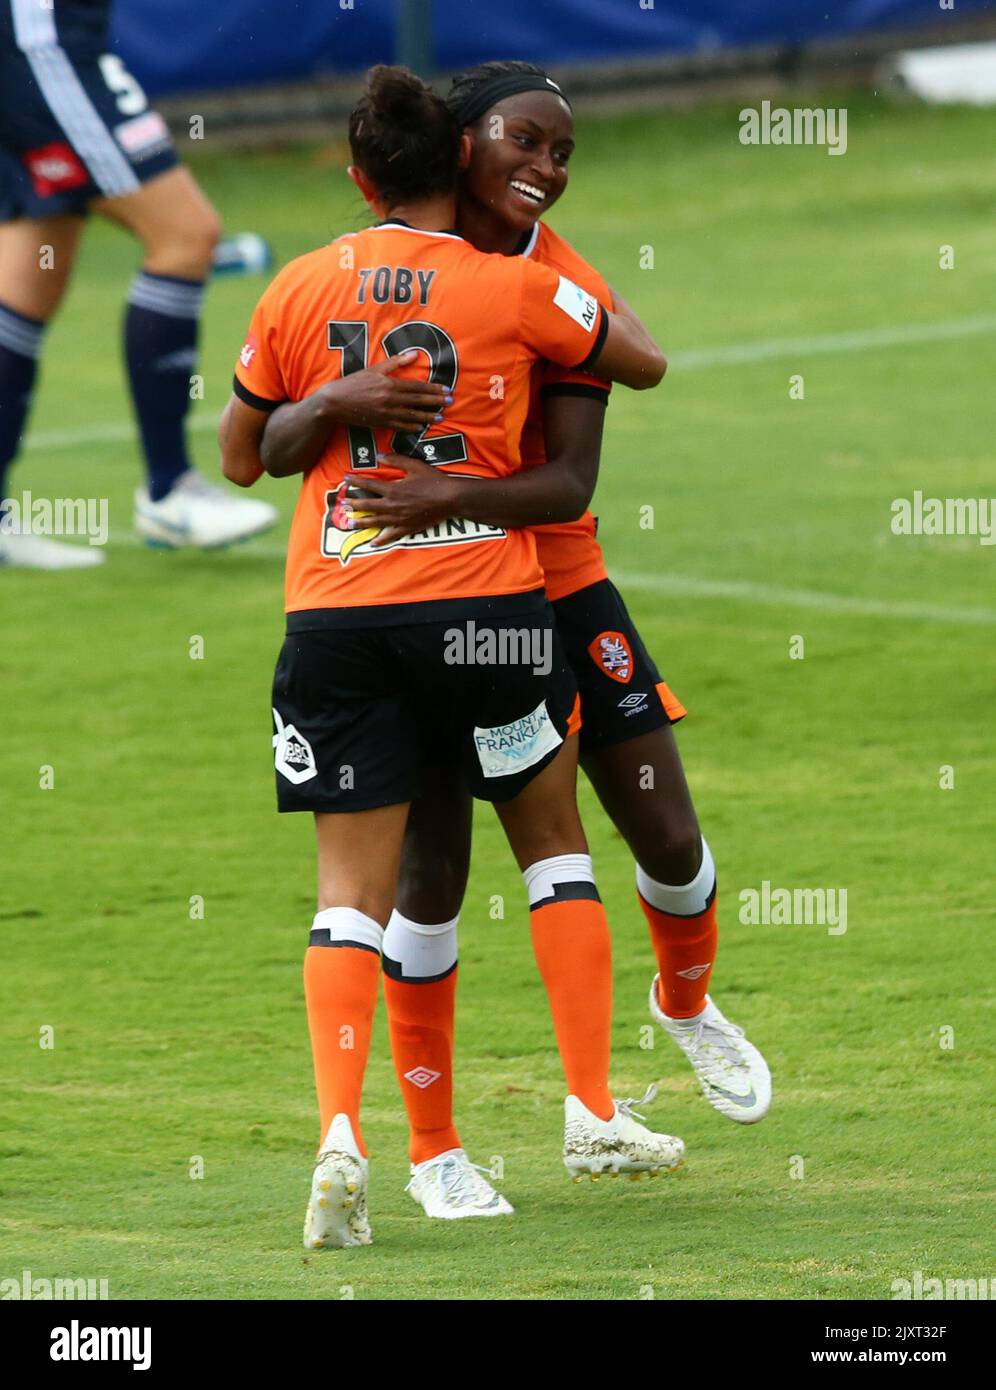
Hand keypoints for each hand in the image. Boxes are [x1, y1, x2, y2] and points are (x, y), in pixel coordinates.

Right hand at [318, 351, 448, 430]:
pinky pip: (400, 426)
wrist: (334, 401)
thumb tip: (415, 354)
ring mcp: (386, 413)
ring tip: (440, 417)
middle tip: (450, 403)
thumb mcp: (374, 369)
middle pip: (418, 401)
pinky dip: (411, 427)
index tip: (446, 390)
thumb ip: (395, 362)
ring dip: (427, 417)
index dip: (433, 388)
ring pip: (412, 415)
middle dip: (436, 402)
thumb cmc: (353, 382)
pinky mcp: (380, 423)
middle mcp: (390, 399)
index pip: (417, 386)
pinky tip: (420, 427)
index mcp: (389, 384)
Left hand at [343, 452, 461, 545]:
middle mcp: (393, 505)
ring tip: (350, 523)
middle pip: (368, 505)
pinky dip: (381, 540)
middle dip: (355, 504)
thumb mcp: (414, 466)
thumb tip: (380, 456)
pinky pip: (391, 535)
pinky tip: (372, 543)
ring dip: (362, 522)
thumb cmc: (433, 480)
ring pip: (376, 521)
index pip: (369, 485)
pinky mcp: (408, 527)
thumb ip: (395, 460)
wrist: (450, 498)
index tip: (346, 479)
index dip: (356, 481)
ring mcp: (399, 518)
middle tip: (344, 504)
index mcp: (393, 489)